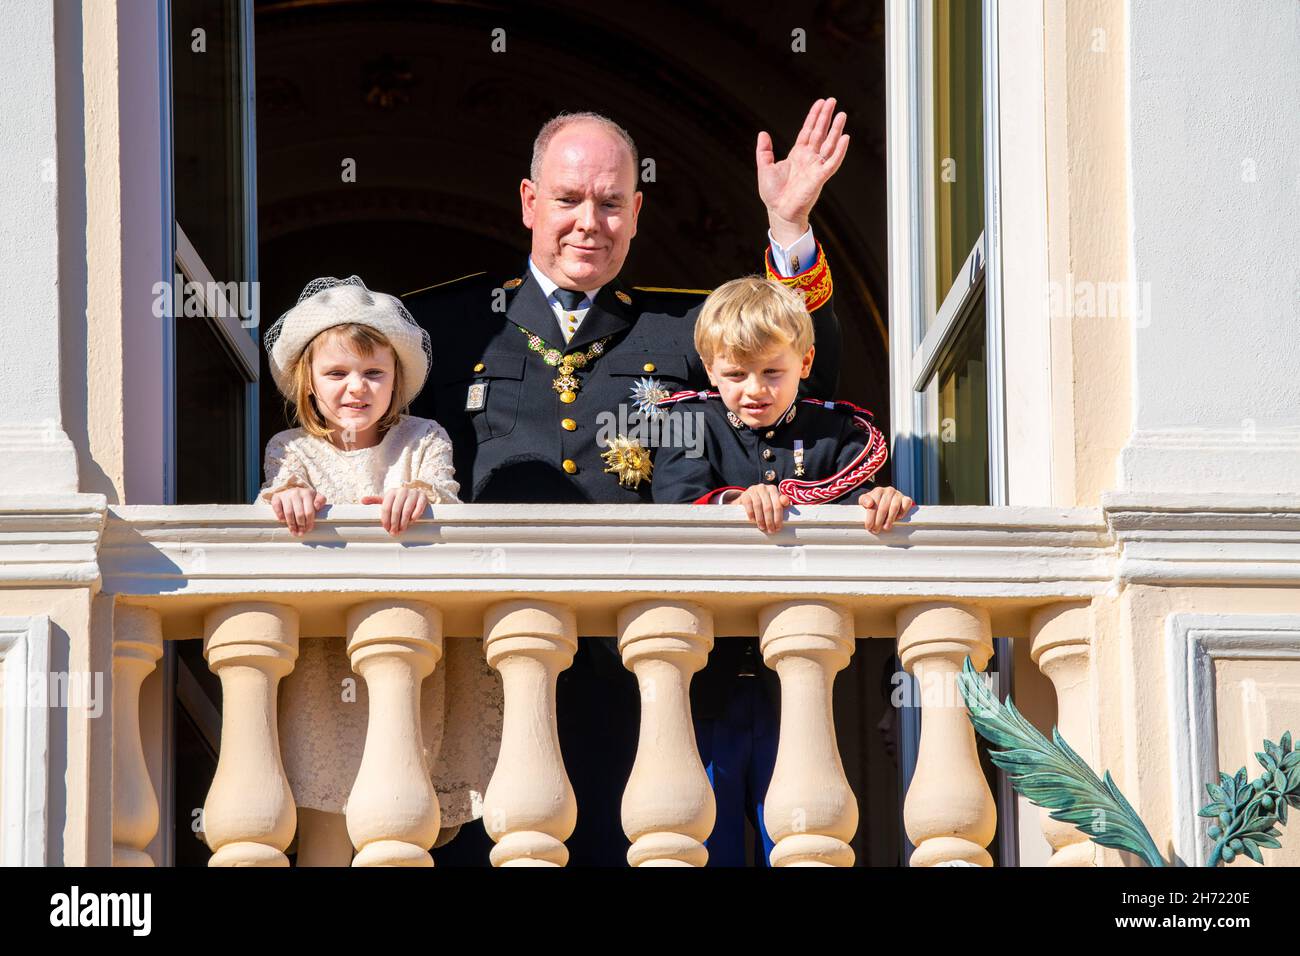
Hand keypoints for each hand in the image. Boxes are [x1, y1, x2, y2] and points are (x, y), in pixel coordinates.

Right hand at [270, 487, 325, 536]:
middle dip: (301, 525)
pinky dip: (280, 515)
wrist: (292, 490)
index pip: (309, 511)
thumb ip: (321, 500)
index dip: (309, 522)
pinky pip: (277, 507)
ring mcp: (285, 494)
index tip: (308, 529)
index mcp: (307, 493)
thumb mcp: (315, 497)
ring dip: (291, 524)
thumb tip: (317, 506)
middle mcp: (296, 493)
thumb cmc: (305, 497)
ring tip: (293, 531)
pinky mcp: (276, 497)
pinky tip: (283, 521)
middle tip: (301, 533)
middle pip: (299, 513)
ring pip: (288, 512)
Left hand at [360, 487, 429, 534]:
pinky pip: (418, 508)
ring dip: (404, 522)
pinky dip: (415, 516)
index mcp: (391, 492)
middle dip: (394, 523)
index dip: (385, 520)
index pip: (386, 508)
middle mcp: (402, 491)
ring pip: (406, 510)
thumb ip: (375, 500)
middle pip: (396, 510)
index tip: (387, 529)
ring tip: (402, 529)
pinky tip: (412, 521)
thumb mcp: (388, 500)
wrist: (417, 494)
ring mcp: (413, 493)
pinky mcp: (423, 497)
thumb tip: (362, 500)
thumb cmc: (399, 500)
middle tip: (394, 532)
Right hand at [735, 484, 790, 533]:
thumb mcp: (774, 502)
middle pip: (768, 507)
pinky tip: (753, 521)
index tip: (778, 528)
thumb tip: (786, 502)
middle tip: (771, 530)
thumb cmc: (764, 502)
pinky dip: (751, 514)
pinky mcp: (745, 494)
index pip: (777, 504)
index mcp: (773, 489)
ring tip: (762, 528)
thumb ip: (782, 503)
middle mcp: (763, 488)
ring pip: (758, 506)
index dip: (778, 517)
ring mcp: (753, 490)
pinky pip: (748, 505)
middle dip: (770, 521)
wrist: (747, 499)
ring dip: (760, 519)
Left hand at [757, 97, 849, 246]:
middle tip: (832, 101)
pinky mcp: (820, 177)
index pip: (808, 131)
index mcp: (797, 154)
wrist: (778, 211)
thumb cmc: (773, 193)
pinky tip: (845, 138)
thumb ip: (764, 150)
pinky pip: (832, 162)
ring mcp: (816, 166)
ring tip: (842, 115)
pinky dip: (840, 151)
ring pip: (829, 144)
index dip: (814, 117)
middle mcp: (808, 158)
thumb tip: (763, 134)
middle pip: (820, 133)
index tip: (820, 104)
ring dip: (835, 129)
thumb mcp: (765, 167)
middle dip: (826, 117)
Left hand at [859, 486, 913, 533]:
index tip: (868, 526)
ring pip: (894, 507)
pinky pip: (906, 505)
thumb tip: (869, 504)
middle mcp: (888, 491)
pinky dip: (902, 512)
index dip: (870, 517)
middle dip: (878, 521)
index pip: (873, 504)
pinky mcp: (906, 499)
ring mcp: (898, 494)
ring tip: (886, 528)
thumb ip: (864, 501)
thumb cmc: (875, 503)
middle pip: (883, 507)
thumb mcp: (865, 501)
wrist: (887, 502)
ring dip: (890, 519)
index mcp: (878, 491)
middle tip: (876, 530)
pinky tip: (898, 518)